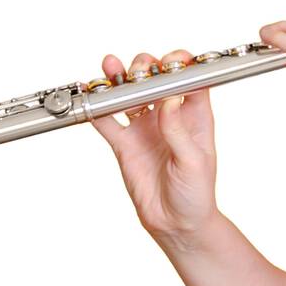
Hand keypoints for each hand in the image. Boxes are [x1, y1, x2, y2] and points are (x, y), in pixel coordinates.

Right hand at [89, 49, 221, 251]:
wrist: (176, 224)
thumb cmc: (197, 193)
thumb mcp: (194, 162)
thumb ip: (179, 131)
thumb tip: (170, 99)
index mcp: (194, 116)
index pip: (189, 79)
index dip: (180, 65)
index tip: (171, 62)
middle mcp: (169, 117)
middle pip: (155, 79)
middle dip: (146, 68)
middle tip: (139, 72)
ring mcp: (145, 128)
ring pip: (130, 94)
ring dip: (120, 78)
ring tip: (111, 67)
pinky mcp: (124, 143)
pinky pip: (107, 121)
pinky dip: (96, 108)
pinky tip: (88, 96)